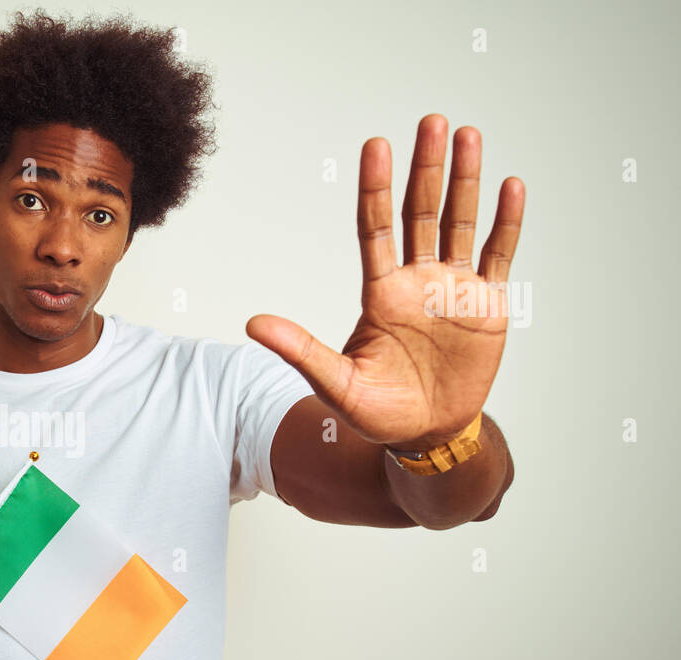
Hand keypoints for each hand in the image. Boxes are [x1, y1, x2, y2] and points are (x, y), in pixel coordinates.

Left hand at [246, 114, 524, 448]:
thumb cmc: (378, 413)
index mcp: (380, 294)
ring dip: (465, 182)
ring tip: (469, 135)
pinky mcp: (486, 304)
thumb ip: (300, 350)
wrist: (427, 435)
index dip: (376, 188)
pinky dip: (504, 223)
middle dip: (425, 168)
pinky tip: (509, 187)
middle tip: (430, 122)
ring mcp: (452, 289)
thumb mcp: (335, 384)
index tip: (376, 145)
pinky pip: (497, 255)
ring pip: (459, 223)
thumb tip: (252, 324)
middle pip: (420, 213)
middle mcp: (416, 281)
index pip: (375, 229)